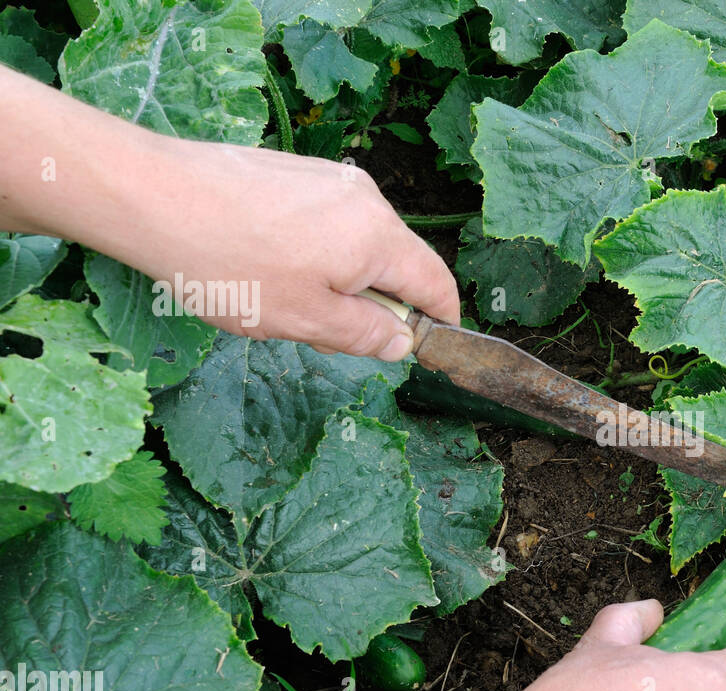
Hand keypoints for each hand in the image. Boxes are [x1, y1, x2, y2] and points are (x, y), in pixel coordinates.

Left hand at [0, 67, 457, 360]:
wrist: (151, 196)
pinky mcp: (294, 172)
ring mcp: (328, 179)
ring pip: (358, 243)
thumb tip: (402, 341)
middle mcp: (364, 198)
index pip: (436, 282)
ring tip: (286, 302)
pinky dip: (317, 253)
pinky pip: (328, 222)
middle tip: (330, 335)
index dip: (439, 320)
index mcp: (378, 236)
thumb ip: (364, 334)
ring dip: (343, 280)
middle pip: (397, 261)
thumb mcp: (305, 319)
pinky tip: (267, 268)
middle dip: (378, 303)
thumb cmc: (230, 265)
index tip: (426, 347)